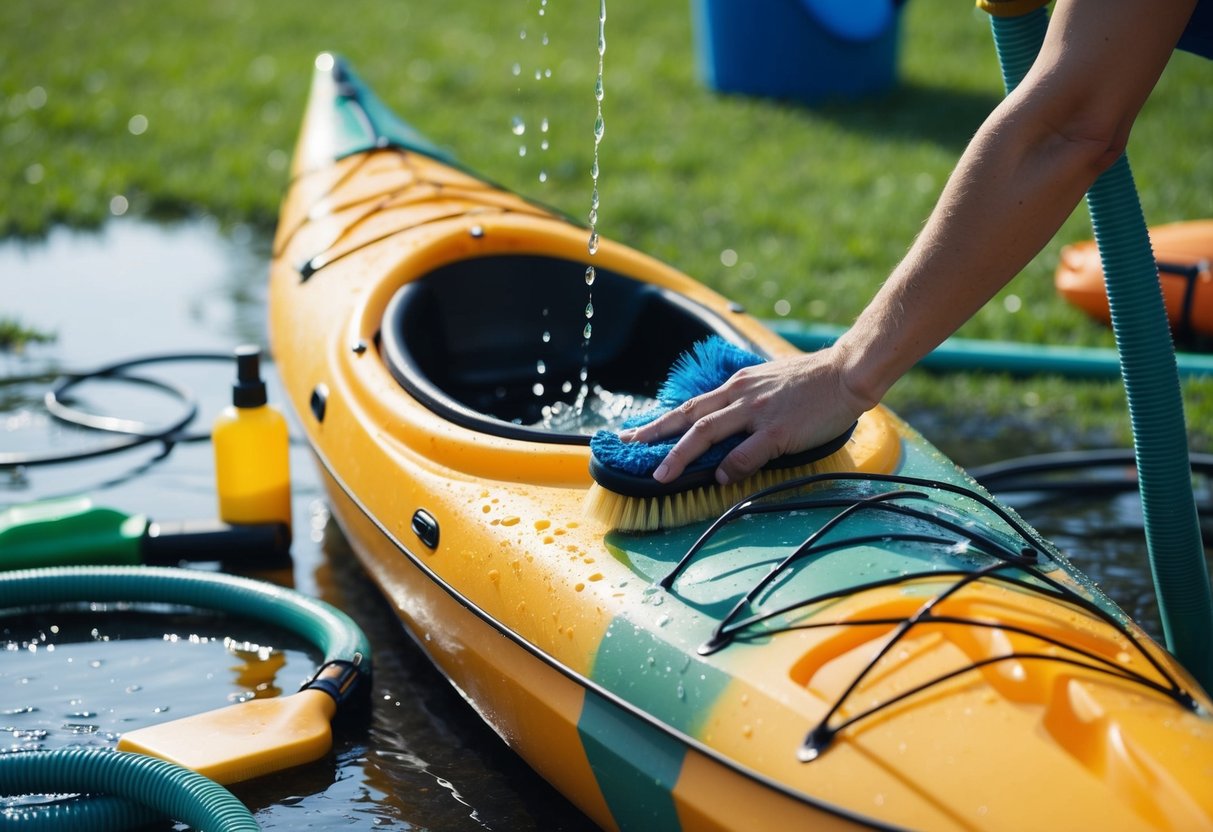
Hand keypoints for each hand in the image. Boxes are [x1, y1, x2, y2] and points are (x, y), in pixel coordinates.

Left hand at [619, 347, 869, 484]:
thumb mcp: (770, 385)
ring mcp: (757, 412)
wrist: (847, 371)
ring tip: (660, 475)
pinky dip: (731, 466)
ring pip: (706, 432)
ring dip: (679, 454)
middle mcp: (740, 395)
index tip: (638, 431)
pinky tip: (720, 478)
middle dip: (654, 433)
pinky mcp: (778, 430)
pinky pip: (747, 451)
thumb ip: (746, 406)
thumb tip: (728, 433)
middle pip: (688, 416)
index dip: (663, 420)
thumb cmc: (813, 382)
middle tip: (628, 446)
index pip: (692, 406)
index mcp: (737, 386)